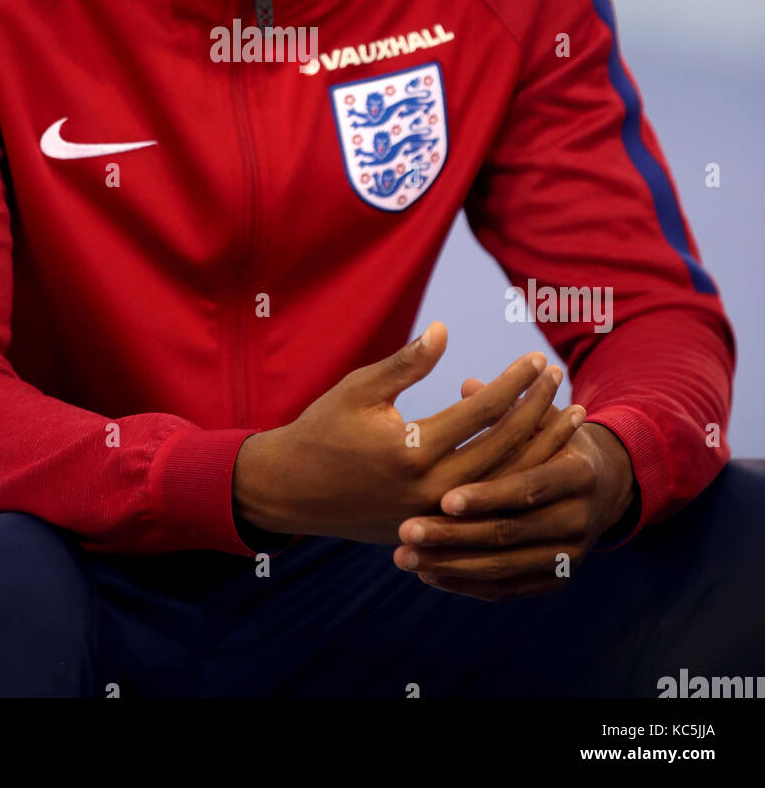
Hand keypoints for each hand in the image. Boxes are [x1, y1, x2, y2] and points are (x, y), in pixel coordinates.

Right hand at [233, 321, 565, 545]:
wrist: (292, 491)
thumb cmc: (323, 428)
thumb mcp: (359, 389)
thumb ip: (406, 362)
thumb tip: (446, 329)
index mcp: (411, 450)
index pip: (481, 412)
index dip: (513, 383)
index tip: (536, 359)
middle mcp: (430, 488)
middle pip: (504, 449)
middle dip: (537, 411)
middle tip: (559, 380)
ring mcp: (435, 515)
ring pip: (505, 482)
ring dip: (541, 447)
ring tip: (568, 415)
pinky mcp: (436, 530)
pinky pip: (490, 504)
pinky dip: (519, 478)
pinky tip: (539, 453)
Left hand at [393, 382, 637, 599]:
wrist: (600, 486)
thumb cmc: (557, 438)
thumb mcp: (540, 418)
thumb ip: (505, 407)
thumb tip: (467, 384)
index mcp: (579, 474)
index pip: (527, 489)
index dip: (486, 496)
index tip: (443, 499)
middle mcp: (580, 520)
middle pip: (510, 534)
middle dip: (454, 536)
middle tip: (406, 531)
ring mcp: (568, 555)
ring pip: (502, 568)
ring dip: (450, 564)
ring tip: (404, 555)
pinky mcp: (553, 579)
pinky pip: (506, 589)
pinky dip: (466, 584)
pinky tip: (427, 574)